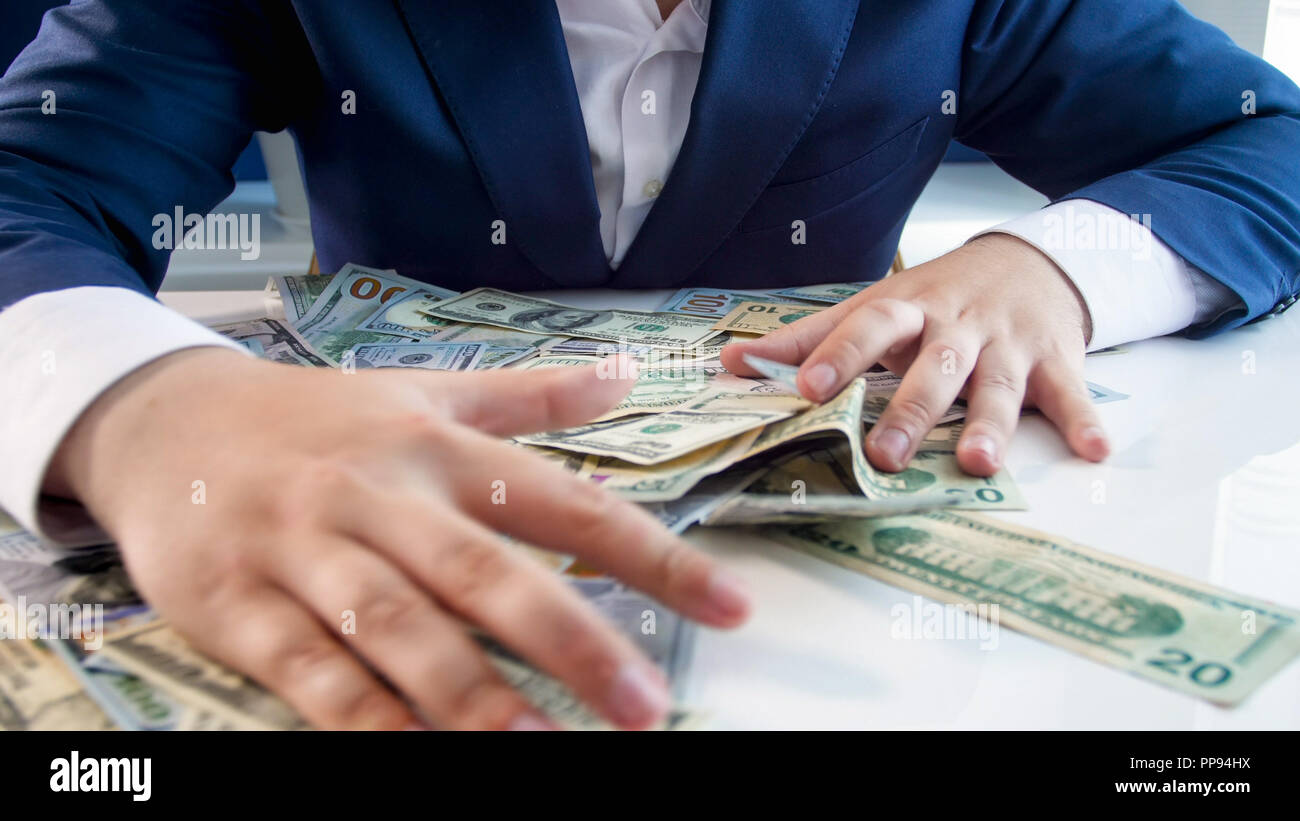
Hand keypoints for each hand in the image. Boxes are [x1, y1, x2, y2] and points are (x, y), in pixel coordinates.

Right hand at [47, 348, 750, 729]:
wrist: (165, 421)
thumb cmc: (316, 418)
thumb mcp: (422, 391)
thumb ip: (529, 394)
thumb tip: (626, 377)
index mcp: (437, 448)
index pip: (565, 505)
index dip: (653, 557)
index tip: (729, 607)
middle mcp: (379, 497)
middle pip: (486, 573)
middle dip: (571, 642)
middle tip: (642, 706)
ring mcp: (303, 552)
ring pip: (398, 628)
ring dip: (472, 694)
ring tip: (544, 749)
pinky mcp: (235, 605)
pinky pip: (309, 672)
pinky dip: (366, 716)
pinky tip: (421, 753)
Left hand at [723, 234, 1109, 474]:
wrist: (1031, 260)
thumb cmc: (936, 297)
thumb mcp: (876, 306)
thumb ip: (808, 339)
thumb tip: (729, 363)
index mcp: (908, 308)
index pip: (868, 326)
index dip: (838, 355)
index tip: (806, 389)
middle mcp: (958, 325)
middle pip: (933, 364)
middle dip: (910, 408)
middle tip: (882, 454)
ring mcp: (1009, 343)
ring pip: (997, 384)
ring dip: (989, 423)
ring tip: (976, 462)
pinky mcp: (1056, 360)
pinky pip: (1071, 392)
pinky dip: (1085, 420)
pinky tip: (1094, 451)